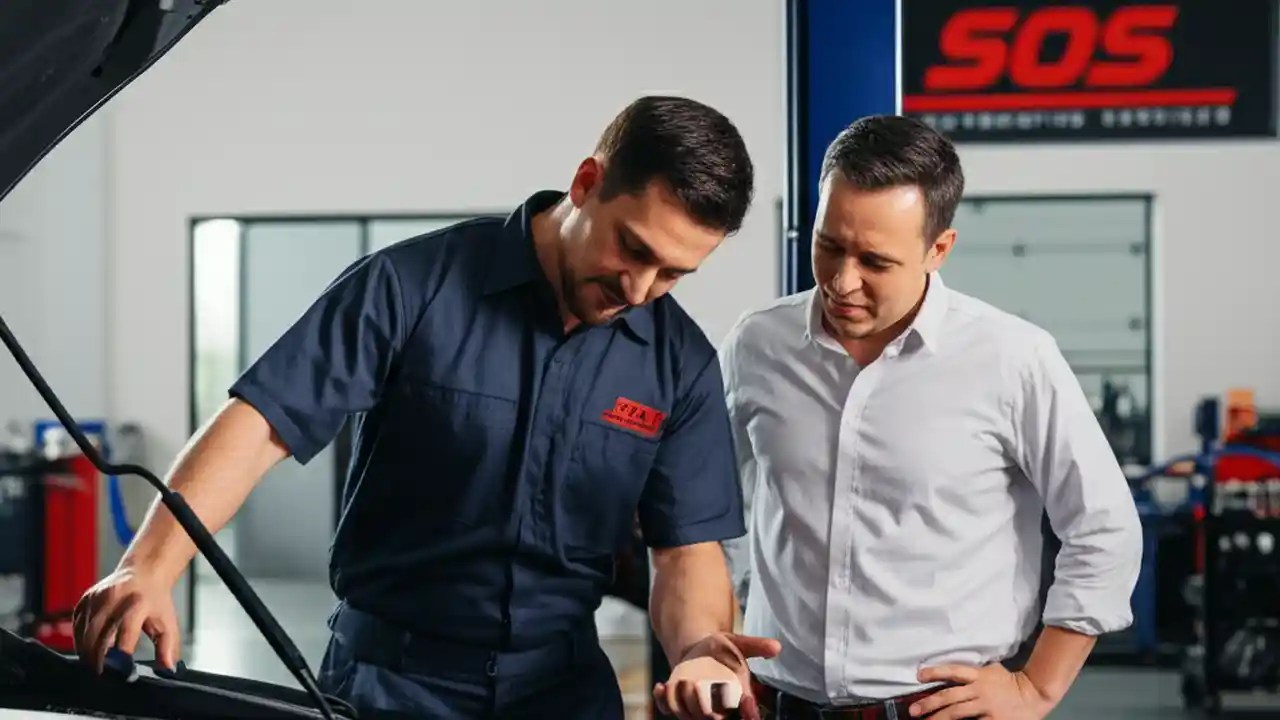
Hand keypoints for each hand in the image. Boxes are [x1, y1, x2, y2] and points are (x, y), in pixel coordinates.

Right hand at [72, 565, 180, 672]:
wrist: (144, 573)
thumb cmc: (155, 601)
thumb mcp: (167, 622)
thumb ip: (167, 647)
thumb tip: (168, 670)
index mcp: (138, 603)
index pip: (126, 633)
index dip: (122, 656)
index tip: (123, 674)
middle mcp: (114, 598)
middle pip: (98, 636)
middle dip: (97, 660)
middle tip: (101, 676)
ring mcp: (97, 598)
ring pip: (84, 633)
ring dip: (86, 653)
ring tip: (94, 667)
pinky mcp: (85, 599)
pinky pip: (77, 625)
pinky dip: (80, 641)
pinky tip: (88, 650)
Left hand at [653, 632, 780, 719]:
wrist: (697, 650)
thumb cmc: (722, 650)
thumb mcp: (738, 643)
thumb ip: (755, 646)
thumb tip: (776, 646)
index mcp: (736, 698)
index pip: (747, 715)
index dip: (748, 713)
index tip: (746, 700)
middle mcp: (717, 709)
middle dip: (708, 711)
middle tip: (701, 687)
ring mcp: (694, 708)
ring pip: (690, 716)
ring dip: (683, 704)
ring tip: (680, 683)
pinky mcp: (677, 703)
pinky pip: (669, 708)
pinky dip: (664, 700)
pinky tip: (661, 685)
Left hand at [909, 663, 1054, 719]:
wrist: (1035, 695)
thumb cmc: (1010, 682)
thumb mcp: (991, 670)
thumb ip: (973, 673)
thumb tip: (952, 674)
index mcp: (978, 675)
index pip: (953, 671)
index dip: (936, 672)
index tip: (919, 675)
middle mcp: (980, 690)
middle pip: (950, 696)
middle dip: (929, 703)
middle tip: (913, 710)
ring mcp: (986, 706)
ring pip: (958, 712)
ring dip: (939, 718)